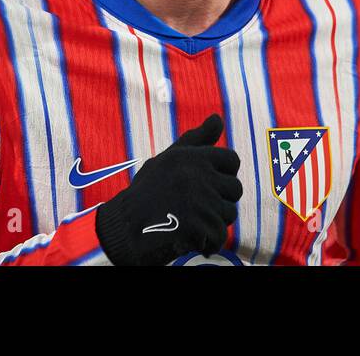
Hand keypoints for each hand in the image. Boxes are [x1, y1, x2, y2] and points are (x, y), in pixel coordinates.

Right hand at [94, 113, 242, 265]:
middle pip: (235, 189)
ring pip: (229, 214)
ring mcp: (199, 200)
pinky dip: (208, 243)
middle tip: (195, 208)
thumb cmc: (147, 193)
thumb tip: (218, 117)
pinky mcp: (197, 225)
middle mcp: (198, 174)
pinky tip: (191, 240)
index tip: (206, 186)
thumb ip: (197, 140)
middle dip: (220, 201)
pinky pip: (219, 236)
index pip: (232, 160)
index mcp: (192, 156)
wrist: (124, 227)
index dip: (223, 175)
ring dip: (213, 223)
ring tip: (189, 222)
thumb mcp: (169, 160)